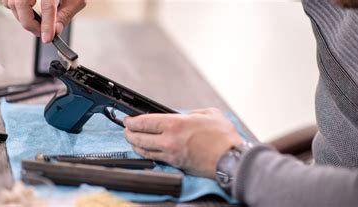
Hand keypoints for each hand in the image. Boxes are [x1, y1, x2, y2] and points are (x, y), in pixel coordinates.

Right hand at [2, 0, 85, 42]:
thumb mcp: (75, 0)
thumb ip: (66, 14)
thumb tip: (56, 30)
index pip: (47, 6)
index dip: (47, 25)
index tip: (47, 39)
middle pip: (21, 4)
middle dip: (29, 23)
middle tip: (40, 33)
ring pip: (11, 3)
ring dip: (22, 17)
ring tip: (36, 23)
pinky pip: (6, 1)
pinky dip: (15, 10)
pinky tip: (27, 13)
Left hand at [124, 108, 242, 178]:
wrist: (231, 159)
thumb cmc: (223, 138)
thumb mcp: (209, 113)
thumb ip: (192, 112)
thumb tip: (184, 114)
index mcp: (175, 124)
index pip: (144, 122)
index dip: (132, 121)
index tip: (128, 119)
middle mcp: (169, 140)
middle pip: (139, 137)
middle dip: (129, 133)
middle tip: (126, 129)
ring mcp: (171, 154)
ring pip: (144, 150)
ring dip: (134, 144)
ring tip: (132, 140)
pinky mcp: (176, 164)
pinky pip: (155, 158)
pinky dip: (147, 153)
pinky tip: (146, 151)